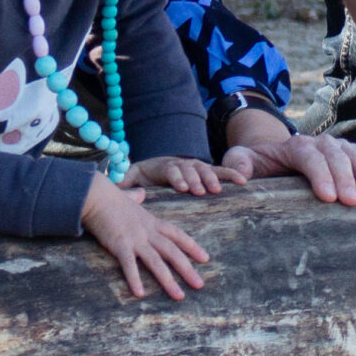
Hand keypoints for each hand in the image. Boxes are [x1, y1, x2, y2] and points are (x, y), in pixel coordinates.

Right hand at [81, 176, 209, 300]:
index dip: (192, 246)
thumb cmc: (110, 198)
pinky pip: (129, 265)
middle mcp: (148, 231)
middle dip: (187, 269)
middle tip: (200, 285)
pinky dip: (135, 279)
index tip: (205, 258)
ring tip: (179, 296)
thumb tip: (140, 193)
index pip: (177, 234)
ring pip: (156, 262)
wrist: (96, 196)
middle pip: (172, 252)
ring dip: (169, 280)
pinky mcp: (120, 245)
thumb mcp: (129, 198)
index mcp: (152, 221)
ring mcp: (135, 239)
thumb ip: (136, 197)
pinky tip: (140, 293)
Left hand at [123, 155, 242, 196]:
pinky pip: (220, 171)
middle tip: (200, 191)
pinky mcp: (205, 172)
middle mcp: (180, 164)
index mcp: (162, 166)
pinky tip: (243, 181)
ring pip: (204, 170)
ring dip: (211, 178)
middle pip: (189, 169)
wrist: (155, 167)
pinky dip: (231, 174)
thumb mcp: (131, 177)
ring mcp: (194, 166)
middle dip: (194, 180)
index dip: (176, 177)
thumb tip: (112, 183)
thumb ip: (123, 181)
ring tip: (217, 190)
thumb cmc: (143, 177)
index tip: (181, 187)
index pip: (170, 169)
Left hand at [221, 130, 355, 204]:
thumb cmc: (257, 164)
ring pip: (354, 154)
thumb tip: (242, 176)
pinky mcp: (349, 155)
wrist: (273, 155)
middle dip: (345, 177)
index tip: (328, 196)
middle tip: (351, 202)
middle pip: (335, 155)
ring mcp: (336, 148)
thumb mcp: (241, 160)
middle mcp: (318, 143)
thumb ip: (238, 164)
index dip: (320, 173)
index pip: (309, 155)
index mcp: (293, 146)